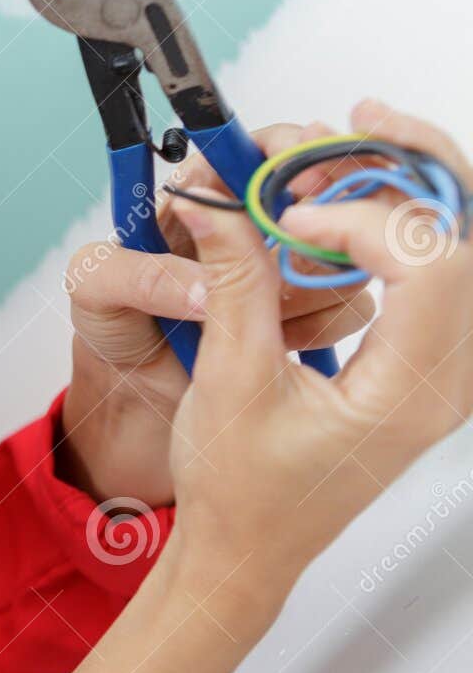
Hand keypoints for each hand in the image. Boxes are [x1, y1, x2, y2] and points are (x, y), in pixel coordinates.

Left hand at [59, 121, 377, 505]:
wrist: (134, 403)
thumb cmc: (111, 331)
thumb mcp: (95, 291)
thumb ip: (138, 273)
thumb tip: (205, 286)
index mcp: (200, 198)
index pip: (258, 149)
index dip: (287, 155)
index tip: (296, 187)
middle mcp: (251, 228)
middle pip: (318, 196)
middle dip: (311, 228)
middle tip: (279, 271)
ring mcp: (284, 273)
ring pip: (340, 252)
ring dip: (309, 287)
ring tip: (256, 320)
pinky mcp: (306, 318)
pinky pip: (347, 307)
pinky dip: (319, 326)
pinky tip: (275, 347)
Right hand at [166, 99, 472, 627]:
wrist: (249, 547)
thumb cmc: (242, 493)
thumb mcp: (229, 383)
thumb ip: (235, 285)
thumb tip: (224, 206)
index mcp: (412, 391)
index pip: (434, 260)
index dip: (361, 215)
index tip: (287, 215)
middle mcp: (448, 376)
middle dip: (415, 163)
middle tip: (355, 126)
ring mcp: (444, 368)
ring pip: (465, 242)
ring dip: (411, 183)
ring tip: (344, 150)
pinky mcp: (422, 359)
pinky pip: (440, 270)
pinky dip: (402, 220)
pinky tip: (351, 199)